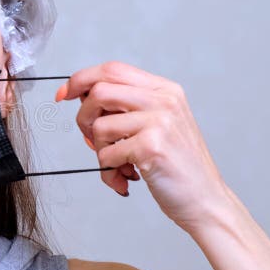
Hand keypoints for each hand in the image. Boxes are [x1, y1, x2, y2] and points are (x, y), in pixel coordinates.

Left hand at [56, 61, 229, 231]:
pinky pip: (106, 154)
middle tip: (93, 139)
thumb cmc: (176, 165)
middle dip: (84, 117)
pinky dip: (109, 170)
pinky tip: (127, 176)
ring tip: (119, 163)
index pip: (111, 69)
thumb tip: (80, 96)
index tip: (64, 95)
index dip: (80, 80)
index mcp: (164, 90)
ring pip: (99, 126)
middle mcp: (164, 100)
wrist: (206, 200)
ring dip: (99, 150)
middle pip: (99, 91)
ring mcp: (160, 122)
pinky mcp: (152, 147)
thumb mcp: (158, 123)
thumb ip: (125, 106)